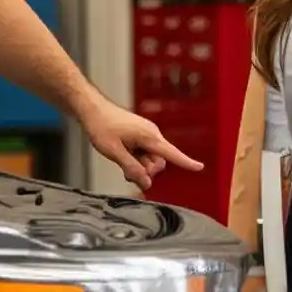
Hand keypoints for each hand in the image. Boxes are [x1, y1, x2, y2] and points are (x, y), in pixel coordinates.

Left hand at [77, 97, 203, 190]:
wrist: (92, 109)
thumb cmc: (102, 126)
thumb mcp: (114, 152)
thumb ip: (132, 168)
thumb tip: (146, 183)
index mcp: (149, 136)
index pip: (171, 153)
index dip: (186, 162)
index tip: (200, 167)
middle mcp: (151, 134)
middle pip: (159, 162)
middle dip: (146, 171)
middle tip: (127, 173)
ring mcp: (145, 134)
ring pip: (150, 159)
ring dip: (139, 166)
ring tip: (122, 162)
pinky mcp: (139, 135)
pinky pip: (144, 153)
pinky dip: (136, 159)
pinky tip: (123, 157)